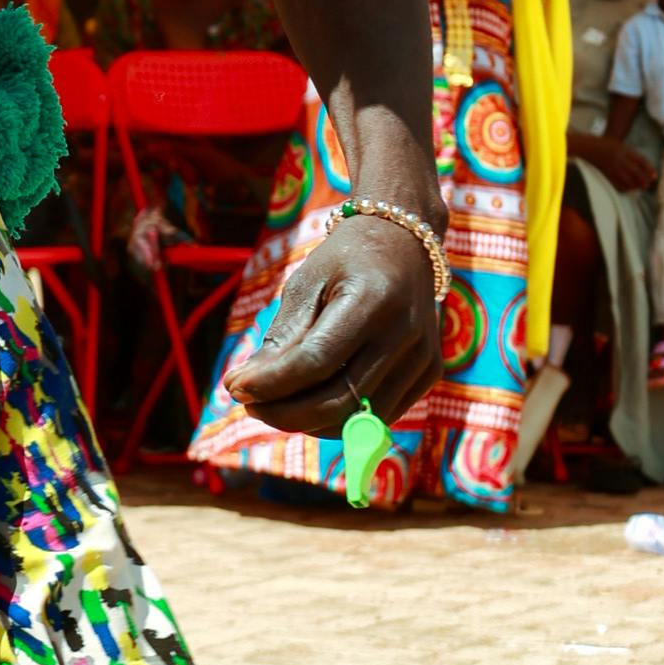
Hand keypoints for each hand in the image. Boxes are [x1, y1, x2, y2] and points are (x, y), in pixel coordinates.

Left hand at [226, 211, 442, 437]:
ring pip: (358, 417)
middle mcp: (406, 332)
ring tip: (274, 402)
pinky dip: (338, 418)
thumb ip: (282, 337)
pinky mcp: (430, 373)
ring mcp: (424, 357)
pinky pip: (378, 414)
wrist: (405, 243)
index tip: (233, 387)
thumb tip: (245, 387)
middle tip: (249, 404)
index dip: (272, 383)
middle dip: (284, 412)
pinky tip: (310, 401)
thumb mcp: (306, 284)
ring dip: (308, 421)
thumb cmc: (345, 262)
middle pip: (340, 400)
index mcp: (373, 299)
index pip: (317, 360)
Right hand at [570, 127, 653, 194]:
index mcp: (625, 151)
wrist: (591, 148)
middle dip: (644, 180)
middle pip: (636, 172)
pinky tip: (629, 188)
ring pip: (628, 180)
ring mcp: (613, 168)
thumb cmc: (609, 146)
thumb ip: (633, 155)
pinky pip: (618, 184)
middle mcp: (620, 159)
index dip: (650, 169)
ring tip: (641, 187)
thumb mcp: (622, 146)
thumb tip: (646, 168)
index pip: (641, 161)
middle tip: (649, 184)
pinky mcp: (607, 174)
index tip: (655, 176)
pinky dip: (625, 188)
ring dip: (636, 185)